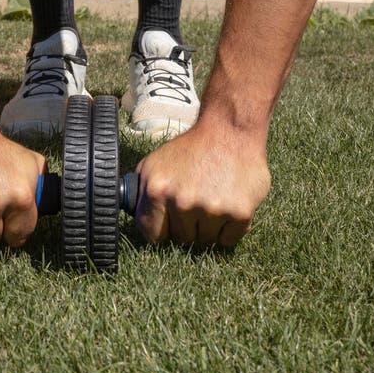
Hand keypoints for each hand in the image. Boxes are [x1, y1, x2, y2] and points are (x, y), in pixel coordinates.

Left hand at [135, 119, 270, 246]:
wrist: (231, 131)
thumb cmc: (191, 148)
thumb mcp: (155, 163)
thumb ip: (141, 191)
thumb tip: (134, 215)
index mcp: (157, 189)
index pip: (152, 234)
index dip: (162, 227)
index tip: (170, 219)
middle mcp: (182, 201)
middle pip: (181, 239)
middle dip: (188, 225)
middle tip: (197, 199)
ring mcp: (212, 209)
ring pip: (205, 241)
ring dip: (209, 226)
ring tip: (213, 197)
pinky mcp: (239, 213)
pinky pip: (228, 240)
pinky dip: (229, 228)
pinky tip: (229, 203)